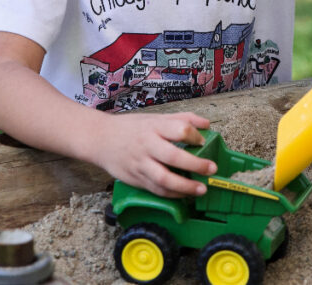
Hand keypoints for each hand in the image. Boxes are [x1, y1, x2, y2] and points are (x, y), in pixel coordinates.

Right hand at [94, 111, 216, 196]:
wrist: (100, 139)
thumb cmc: (131, 128)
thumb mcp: (155, 118)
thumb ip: (182, 119)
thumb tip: (206, 124)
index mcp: (153, 127)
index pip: (179, 129)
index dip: (195, 136)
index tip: (203, 141)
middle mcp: (147, 145)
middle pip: (173, 157)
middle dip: (195, 165)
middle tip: (211, 169)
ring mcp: (140, 164)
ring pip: (164, 179)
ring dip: (185, 187)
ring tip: (201, 189)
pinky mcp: (135, 179)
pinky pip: (156, 190)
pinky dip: (172, 194)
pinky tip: (184, 194)